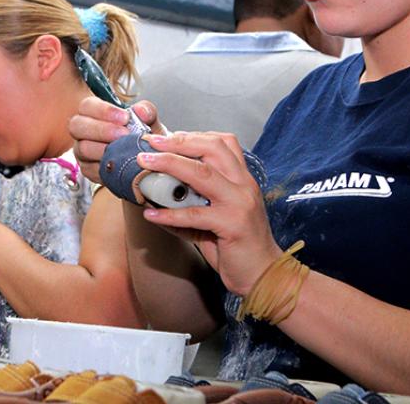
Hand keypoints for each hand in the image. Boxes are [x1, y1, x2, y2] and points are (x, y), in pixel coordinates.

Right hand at [68, 97, 159, 182]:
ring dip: (103, 149)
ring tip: (124, 151)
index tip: (124, 118)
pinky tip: (120, 165)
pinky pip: (90, 169)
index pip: (87, 106)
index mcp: (93, 113)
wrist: (145, 159)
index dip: (103, 111)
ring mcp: (82, 151)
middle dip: (101, 130)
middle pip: (77, 125)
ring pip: (82, 148)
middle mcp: (83, 131)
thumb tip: (141, 111)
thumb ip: (146, 112)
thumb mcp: (147, 121)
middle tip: (123, 134)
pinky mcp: (87, 169)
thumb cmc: (141, 135)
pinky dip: (106, 167)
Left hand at [133, 131, 282, 295]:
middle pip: (212, 148)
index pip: (222, 142)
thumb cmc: (237, 244)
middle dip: (178, 142)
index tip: (166, 137)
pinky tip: (151, 215)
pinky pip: (194, 215)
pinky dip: (169, 214)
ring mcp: (240, 203)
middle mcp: (244, 185)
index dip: (192, 135)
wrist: (264, 274)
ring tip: (145, 164)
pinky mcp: (232, 225)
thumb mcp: (218, 214)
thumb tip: (157, 192)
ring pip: (202, 174)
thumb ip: (195, 200)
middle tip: (151, 143)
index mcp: (242, 179)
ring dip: (169, 165)